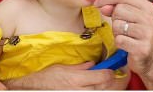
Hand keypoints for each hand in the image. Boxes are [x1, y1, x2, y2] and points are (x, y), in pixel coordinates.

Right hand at [3, 62, 121, 89]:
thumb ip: (80, 67)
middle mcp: (79, 91)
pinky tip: (99, 89)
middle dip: (117, 82)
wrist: (30, 90)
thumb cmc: (44, 79)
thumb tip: (92, 64)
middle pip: (107, 88)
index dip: (113, 72)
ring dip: (109, 89)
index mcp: (77, 79)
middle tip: (122, 76)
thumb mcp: (63, 67)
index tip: (116, 67)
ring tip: (112, 83)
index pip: (104, 77)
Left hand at [97, 0, 152, 82]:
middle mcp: (149, 18)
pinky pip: (119, 40)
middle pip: (119, 10)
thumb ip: (118, 9)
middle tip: (122, 28)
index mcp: (148, 7)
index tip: (97, 3)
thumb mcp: (133, 19)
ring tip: (126, 37)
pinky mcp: (141, 48)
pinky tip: (126, 45)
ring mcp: (147, 33)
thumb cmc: (140, 37)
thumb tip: (102, 6)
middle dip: (115, 19)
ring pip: (117, 25)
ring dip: (116, 33)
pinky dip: (119, 43)